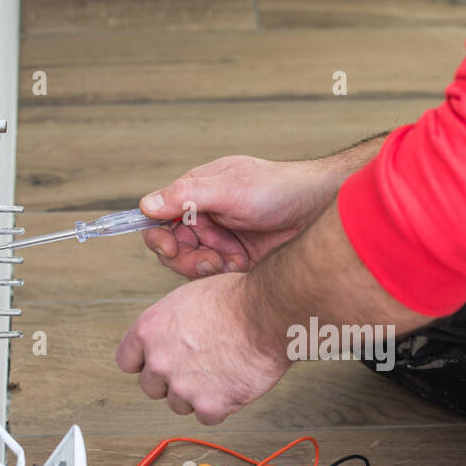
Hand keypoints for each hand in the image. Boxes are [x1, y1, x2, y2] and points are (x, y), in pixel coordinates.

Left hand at [116, 273, 289, 423]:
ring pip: (179, 405)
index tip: (158, 363)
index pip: (127, 361)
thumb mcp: (189, 298)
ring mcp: (183, 387)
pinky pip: (207, 416)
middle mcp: (159, 360)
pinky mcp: (209, 405)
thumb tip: (171, 336)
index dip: (145, 362)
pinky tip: (232, 385)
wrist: (268, 315)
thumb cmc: (237, 300)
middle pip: (151, 388)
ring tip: (221, 373)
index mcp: (149, 330)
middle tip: (197, 368)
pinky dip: (221, 406)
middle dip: (171, 381)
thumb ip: (171, 324)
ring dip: (197, 395)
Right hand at [137, 155, 341, 278]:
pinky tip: (241, 266)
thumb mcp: (228, 188)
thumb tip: (145, 204)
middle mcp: (206, 218)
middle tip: (208, 262)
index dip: (158, 235)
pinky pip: (216, 277)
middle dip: (185, 258)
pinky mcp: (239, 261)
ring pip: (194, 265)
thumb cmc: (278, 188)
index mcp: (197, 194)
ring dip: (205, 268)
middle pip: (174, 248)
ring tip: (228, 262)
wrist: (319, 208)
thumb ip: (186, 196)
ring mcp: (222, 240)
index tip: (167, 247)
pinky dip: (224, 275)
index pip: (161, 218)